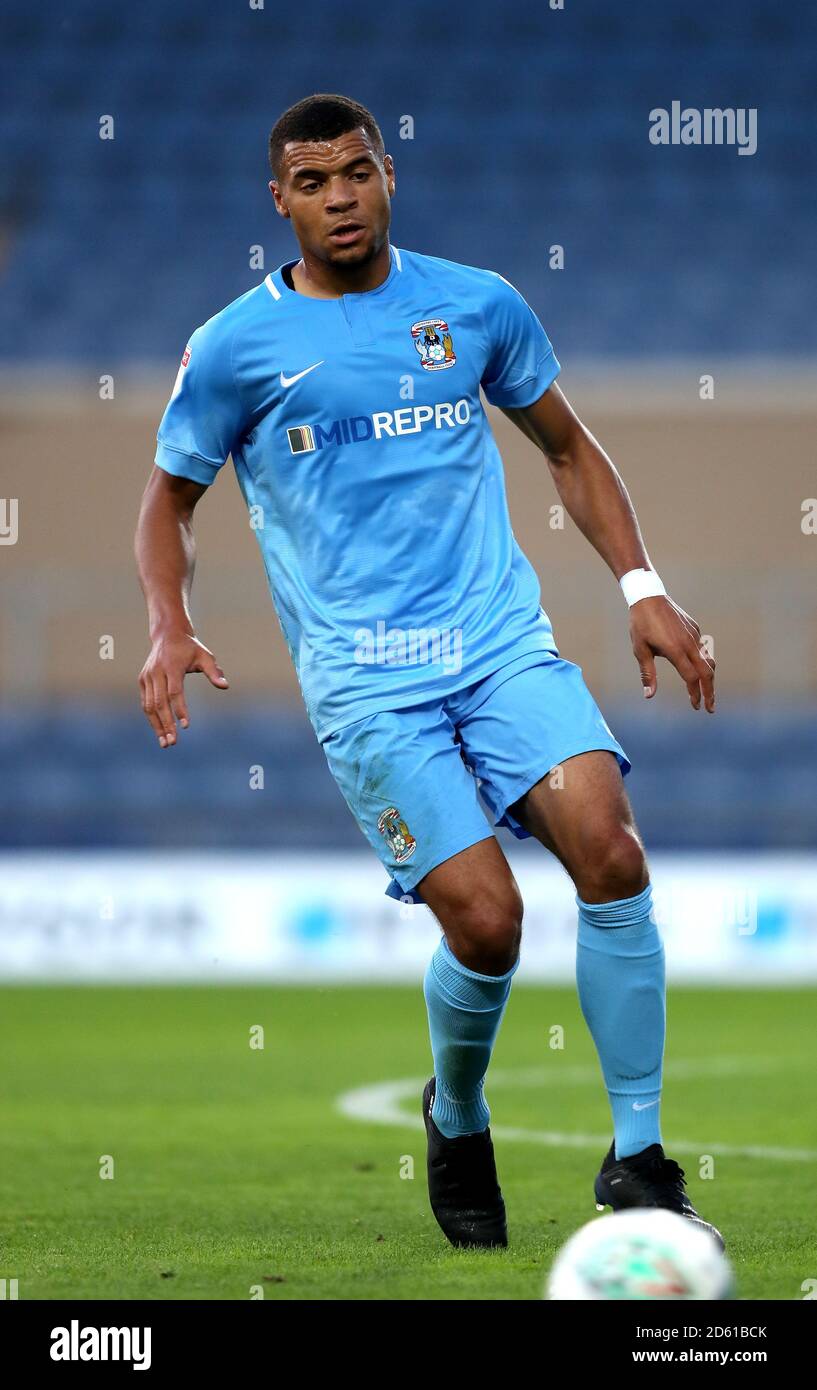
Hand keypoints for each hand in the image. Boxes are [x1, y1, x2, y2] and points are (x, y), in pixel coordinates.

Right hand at [139, 632, 228, 747]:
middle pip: (160, 703)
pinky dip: (152, 718)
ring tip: (165, 742)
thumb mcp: (205, 656)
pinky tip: (159, 730)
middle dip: (166, 724)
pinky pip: (145, 703)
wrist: (168, 634)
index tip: (186, 726)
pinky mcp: (142, 681)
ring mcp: (147, 677)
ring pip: (149, 705)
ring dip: (157, 725)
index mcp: (172, 667)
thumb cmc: (190, 648)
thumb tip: (225, 686)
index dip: (179, 710)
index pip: (174, 692)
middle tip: (173, 742)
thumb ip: (214, 672)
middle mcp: (156, 672)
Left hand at [629, 596, 714, 711]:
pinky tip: (697, 668)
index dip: (695, 694)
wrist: (648, 597)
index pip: (691, 678)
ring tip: (707, 691)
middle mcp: (689, 643)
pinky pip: (702, 648)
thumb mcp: (640, 650)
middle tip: (710, 707)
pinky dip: (704, 661)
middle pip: (707, 672)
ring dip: (709, 678)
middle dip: (710, 691)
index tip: (695, 706)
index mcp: (676, 650)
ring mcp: (694, 635)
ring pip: (708, 660)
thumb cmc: (641, 624)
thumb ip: (647, 673)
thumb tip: (648, 695)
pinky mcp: (694, 628)